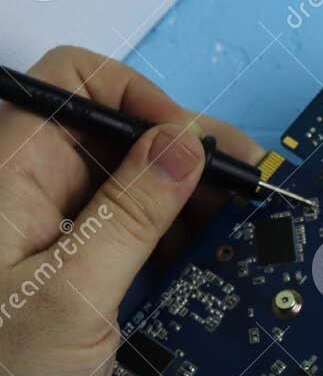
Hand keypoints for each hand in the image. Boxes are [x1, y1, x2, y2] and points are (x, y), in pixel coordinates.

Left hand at [0, 47, 261, 375]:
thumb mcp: (75, 294)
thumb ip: (132, 213)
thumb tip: (185, 141)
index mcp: (11, 170)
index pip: (79, 80)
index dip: (147, 100)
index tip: (203, 152)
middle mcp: (22, 187)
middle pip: (111, 132)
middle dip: (182, 157)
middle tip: (246, 198)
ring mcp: (37, 228)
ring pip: (121, 182)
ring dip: (181, 202)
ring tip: (231, 237)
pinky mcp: (55, 268)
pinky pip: (116, 231)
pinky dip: (162, 241)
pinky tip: (196, 268)